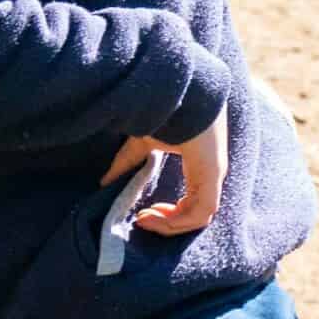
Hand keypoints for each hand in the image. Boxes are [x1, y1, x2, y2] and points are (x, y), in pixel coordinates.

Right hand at [103, 110, 227, 236]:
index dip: (170, 215)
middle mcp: (211, 173)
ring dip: (169, 225)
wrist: (178, 92)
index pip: (194, 203)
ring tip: (145, 218)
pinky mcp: (212, 175)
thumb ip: (127, 163)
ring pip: (198, 218)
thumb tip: (104, 182)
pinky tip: (154, 214)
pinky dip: (177, 221)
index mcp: (201, 166)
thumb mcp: (143, 143)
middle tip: (142, 219)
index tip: (143, 213)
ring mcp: (214, 174)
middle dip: (167, 224)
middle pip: (196, 215)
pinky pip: (200, 212)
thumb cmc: (168, 111)